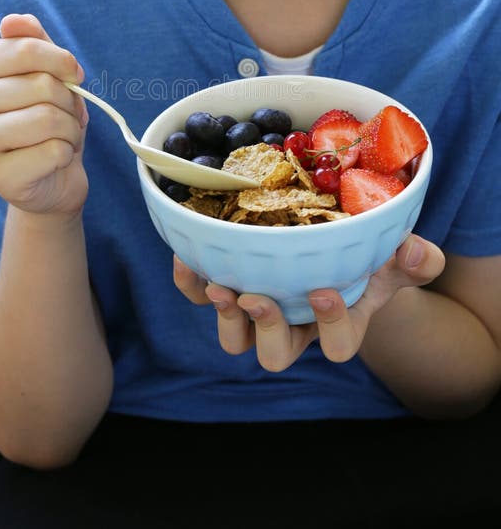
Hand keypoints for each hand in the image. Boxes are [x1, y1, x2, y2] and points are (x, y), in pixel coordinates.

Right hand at [0, 13, 88, 214]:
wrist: (54, 175)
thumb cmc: (50, 118)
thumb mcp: (48, 74)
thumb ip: (34, 42)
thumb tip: (15, 20)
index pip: (25, 48)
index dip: (61, 60)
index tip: (73, 74)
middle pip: (41, 85)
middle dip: (69, 100)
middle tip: (67, 113)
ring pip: (48, 118)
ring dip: (71, 128)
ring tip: (64, 135)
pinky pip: (53, 151)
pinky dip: (67, 153)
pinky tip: (56, 158)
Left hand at [173, 234, 444, 370]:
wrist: (333, 251)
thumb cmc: (369, 261)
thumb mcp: (396, 259)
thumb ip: (415, 259)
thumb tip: (416, 250)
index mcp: (339, 325)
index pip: (339, 346)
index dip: (331, 327)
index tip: (324, 291)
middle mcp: (295, 328)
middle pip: (275, 355)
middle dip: (266, 331)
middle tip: (257, 299)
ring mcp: (258, 314)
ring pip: (234, 339)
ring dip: (226, 317)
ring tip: (221, 286)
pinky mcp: (229, 289)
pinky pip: (201, 298)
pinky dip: (189, 284)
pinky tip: (187, 258)